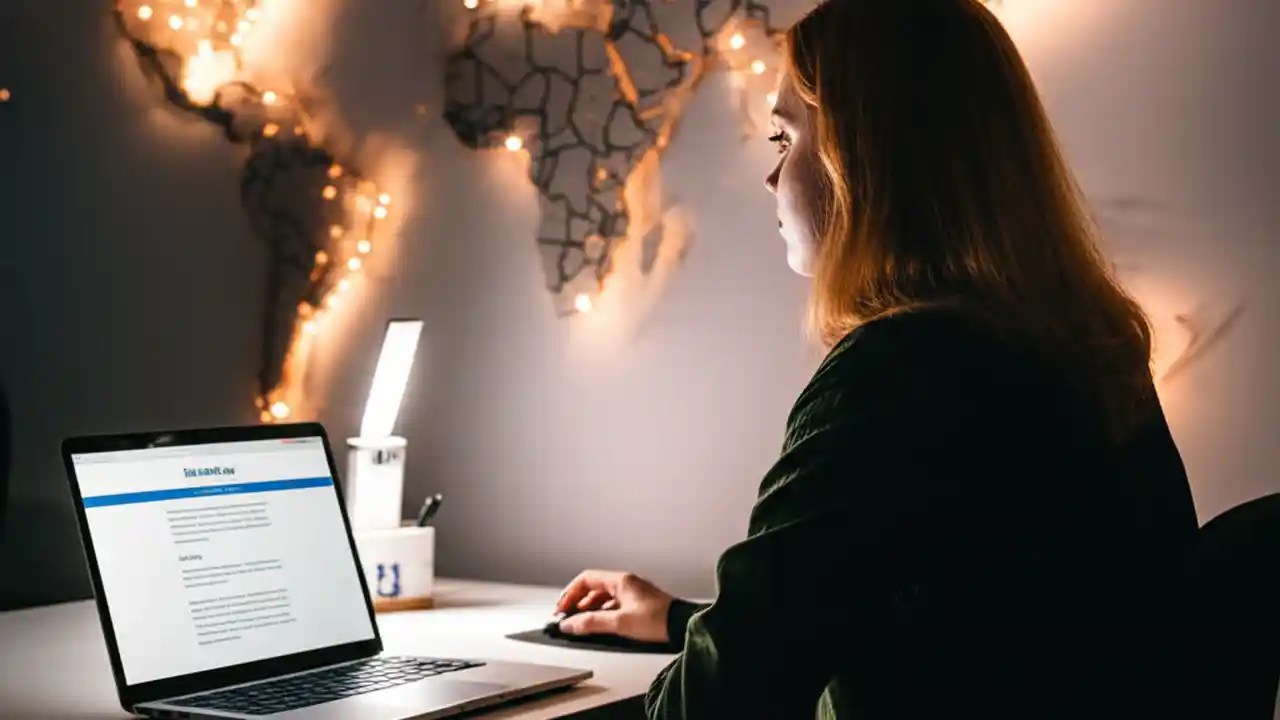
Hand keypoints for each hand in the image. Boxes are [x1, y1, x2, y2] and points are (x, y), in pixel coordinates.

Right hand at [555, 570, 673, 642]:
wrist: (682, 625)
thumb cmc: (658, 619)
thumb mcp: (620, 622)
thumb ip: (592, 623)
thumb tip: (569, 624)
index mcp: (620, 580)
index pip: (586, 579)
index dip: (570, 593)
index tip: (561, 608)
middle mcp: (625, 583)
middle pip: (593, 587)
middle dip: (577, 601)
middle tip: (566, 617)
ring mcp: (632, 592)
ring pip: (602, 596)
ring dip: (588, 608)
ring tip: (580, 623)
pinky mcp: (637, 604)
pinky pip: (612, 604)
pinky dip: (601, 612)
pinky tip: (599, 625)